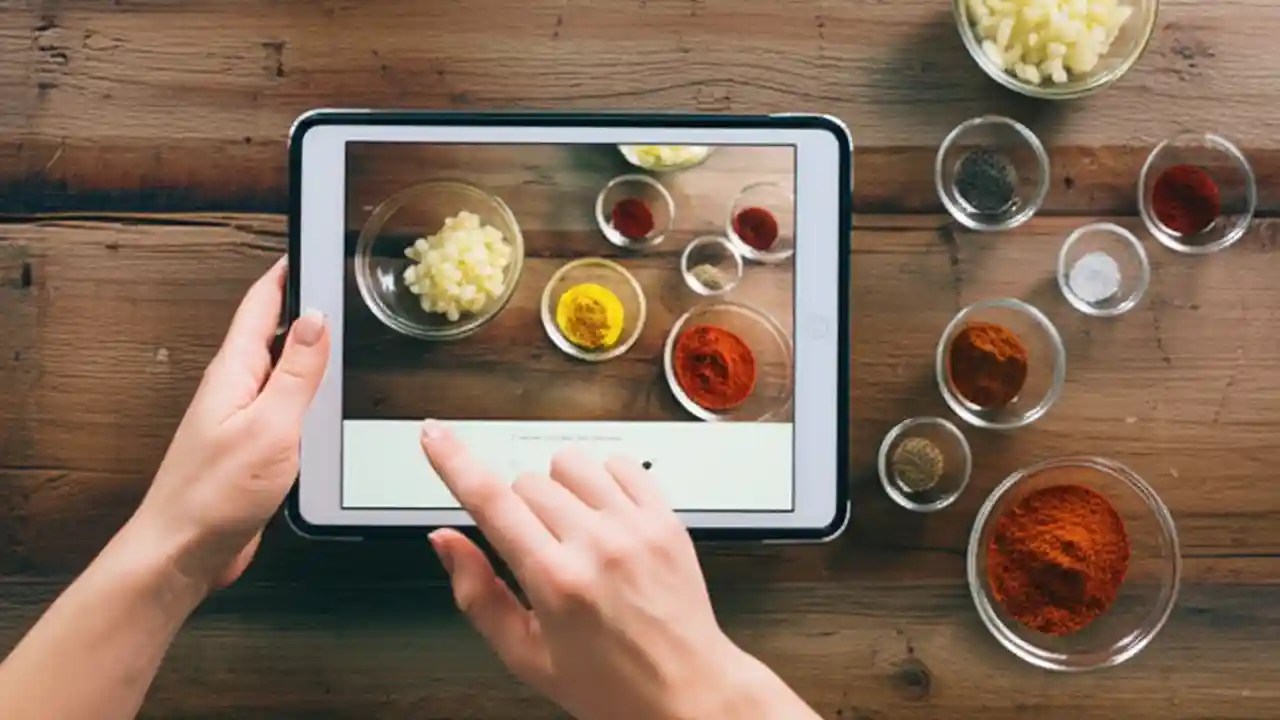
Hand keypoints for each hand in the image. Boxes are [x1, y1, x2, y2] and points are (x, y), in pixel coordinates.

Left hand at [129, 259, 328, 595]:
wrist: (183, 550)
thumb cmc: (214, 494)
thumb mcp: (270, 425)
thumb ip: (296, 372)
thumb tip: (315, 319)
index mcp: (234, 373)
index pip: (261, 306)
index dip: (285, 274)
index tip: (307, 249)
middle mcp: (235, 389)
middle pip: (272, 333)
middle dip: (302, 306)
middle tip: (332, 284)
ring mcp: (241, 418)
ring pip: (279, 370)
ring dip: (306, 351)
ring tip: (337, 334)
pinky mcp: (251, 447)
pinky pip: (283, 406)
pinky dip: (305, 393)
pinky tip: (322, 402)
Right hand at [421, 422, 818, 719]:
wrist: (687, 691)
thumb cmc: (609, 684)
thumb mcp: (526, 656)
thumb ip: (478, 595)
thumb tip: (445, 541)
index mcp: (555, 582)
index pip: (491, 502)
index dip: (455, 462)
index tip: (434, 436)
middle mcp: (597, 546)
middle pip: (527, 481)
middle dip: (518, 510)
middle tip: (537, 551)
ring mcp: (636, 527)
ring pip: (571, 462)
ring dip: (559, 487)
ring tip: (573, 529)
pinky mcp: (667, 519)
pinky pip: (620, 465)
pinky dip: (603, 481)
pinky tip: (605, 516)